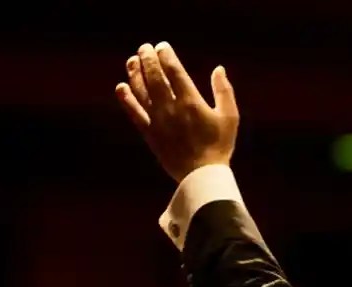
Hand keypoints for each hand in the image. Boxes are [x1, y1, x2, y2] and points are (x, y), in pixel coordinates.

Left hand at [114, 42, 238, 182]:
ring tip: (132, 60)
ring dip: (135, 73)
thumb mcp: (230, 117)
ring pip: (141, 91)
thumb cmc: (220, 145)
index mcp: (191, 102)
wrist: (202, 174)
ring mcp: (157, 120)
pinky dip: (126, 99)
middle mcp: (171, 108)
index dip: (166, 56)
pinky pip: (134, 113)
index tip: (162, 46)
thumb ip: (224, 91)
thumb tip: (219, 69)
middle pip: (154, 77)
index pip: (174, 71)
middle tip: (144, 47)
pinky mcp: (149, 133)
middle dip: (148, 59)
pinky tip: (121, 87)